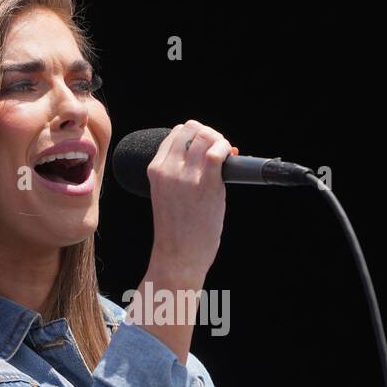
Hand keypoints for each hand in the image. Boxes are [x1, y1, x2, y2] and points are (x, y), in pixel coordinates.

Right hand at [146, 120, 234, 285]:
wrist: (179, 256)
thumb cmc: (177, 230)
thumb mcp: (166, 195)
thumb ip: (179, 174)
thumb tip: (211, 153)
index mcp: (156, 170)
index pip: (175, 134)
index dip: (194, 135)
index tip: (204, 147)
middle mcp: (169, 170)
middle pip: (191, 130)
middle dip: (208, 134)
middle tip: (218, 149)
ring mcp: (188, 177)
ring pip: (205, 137)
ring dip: (220, 141)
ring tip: (226, 154)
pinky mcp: (207, 185)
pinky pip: (217, 153)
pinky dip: (225, 149)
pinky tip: (230, 156)